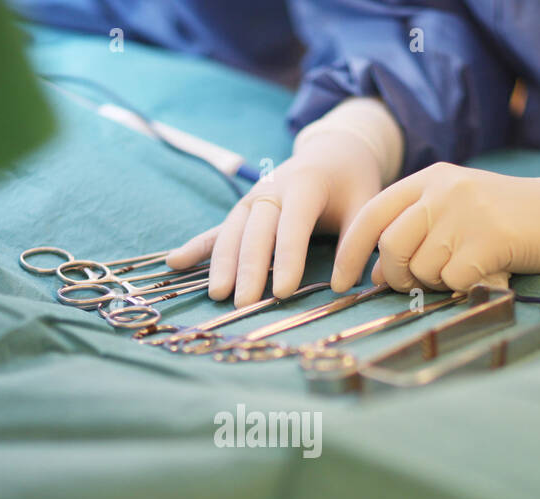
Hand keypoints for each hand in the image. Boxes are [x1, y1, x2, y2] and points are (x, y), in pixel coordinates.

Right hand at [167, 129, 383, 306]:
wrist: (333, 153)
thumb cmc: (351, 184)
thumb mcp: (365, 205)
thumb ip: (355, 242)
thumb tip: (342, 286)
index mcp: (304, 185)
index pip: (292, 226)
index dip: (287, 259)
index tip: (283, 293)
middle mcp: (271, 190)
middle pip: (255, 232)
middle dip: (248, 270)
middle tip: (244, 304)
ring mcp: (252, 200)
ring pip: (232, 232)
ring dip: (221, 264)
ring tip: (216, 295)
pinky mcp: (243, 211)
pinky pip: (218, 230)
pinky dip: (196, 247)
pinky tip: (174, 263)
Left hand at [331, 162, 539, 292]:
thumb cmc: (513, 222)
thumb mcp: (457, 218)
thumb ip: (416, 236)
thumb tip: (376, 273)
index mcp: (430, 179)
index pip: (371, 215)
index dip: (350, 253)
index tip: (342, 283)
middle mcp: (444, 188)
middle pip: (391, 247)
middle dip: (400, 277)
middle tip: (423, 283)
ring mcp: (467, 210)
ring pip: (423, 268)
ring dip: (440, 283)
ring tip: (469, 268)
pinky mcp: (490, 236)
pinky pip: (455, 280)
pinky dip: (468, 286)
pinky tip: (490, 272)